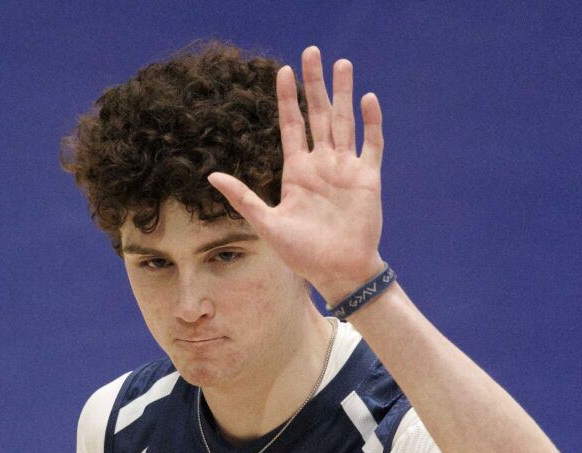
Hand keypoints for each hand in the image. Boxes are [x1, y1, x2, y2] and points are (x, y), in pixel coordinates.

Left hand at [207, 45, 386, 304]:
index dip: (287, 99)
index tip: (283, 71)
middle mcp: (321, 164)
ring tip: (342, 64)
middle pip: (318, 114)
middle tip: (312, 52)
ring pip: (344, 121)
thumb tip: (210, 175)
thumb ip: (242, 197)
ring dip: (343, 93)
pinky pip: (372, 143)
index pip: (291, 125)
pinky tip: (367, 99)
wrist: (338, 271)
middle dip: (315, 84)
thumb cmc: (302, 254)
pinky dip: (371, 122)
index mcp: (296, 171)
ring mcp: (345, 168)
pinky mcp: (368, 177)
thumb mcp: (266, 224)